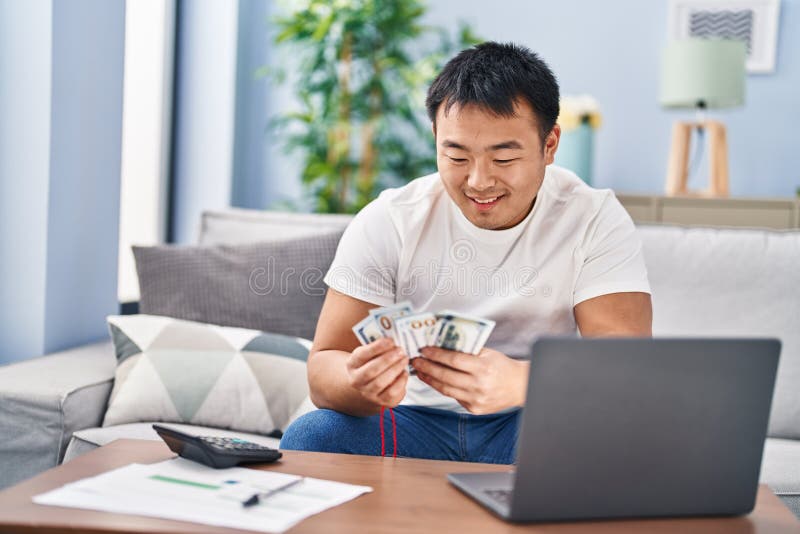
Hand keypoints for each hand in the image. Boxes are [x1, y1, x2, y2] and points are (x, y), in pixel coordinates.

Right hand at [346, 338, 408, 407]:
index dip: (376, 347)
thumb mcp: (369, 354)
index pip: (361, 355)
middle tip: (400, 350)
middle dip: (388, 359)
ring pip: (380, 383)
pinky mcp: (381, 402)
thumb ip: (378, 347)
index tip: (390, 340)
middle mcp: (356, 381)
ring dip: (395, 369)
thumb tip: (393, 341)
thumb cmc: (371, 364)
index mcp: (352, 364)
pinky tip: (404, 372)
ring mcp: (368, 394)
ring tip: (404, 359)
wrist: (368, 387)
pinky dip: (400, 382)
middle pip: (371, 370)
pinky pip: (391, 393)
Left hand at [411, 347, 528, 414]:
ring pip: (446, 389)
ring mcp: (476, 400)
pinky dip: (442, 388)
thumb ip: (467, 350)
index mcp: (483, 368)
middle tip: (415, 360)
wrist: (520, 386)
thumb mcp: (488, 353)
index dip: (436, 355)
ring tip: (420, 371)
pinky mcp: (474, 409)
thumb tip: (442, 345)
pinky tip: (434, 381)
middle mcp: (479, 386)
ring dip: (430, 379)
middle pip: (445, 376)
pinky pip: (453, 397)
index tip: (424, 350)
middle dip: (427, 367)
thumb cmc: (503, 367)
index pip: (454, 360)